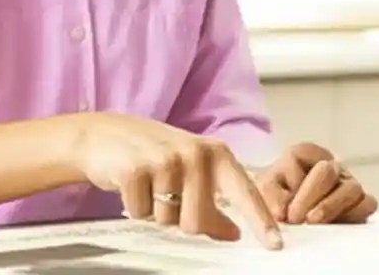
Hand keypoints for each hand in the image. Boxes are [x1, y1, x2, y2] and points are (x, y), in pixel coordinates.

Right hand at [68, 111, 281, 248]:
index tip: (274, 243)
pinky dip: (135, 207)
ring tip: (150, 185)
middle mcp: (196, 154)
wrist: (104, 135)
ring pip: (168, 220)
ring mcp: (166, 160)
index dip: (260, 220)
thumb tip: (234, 232)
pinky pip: (141, 214)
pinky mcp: (135, 170)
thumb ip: (216, 199)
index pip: (244, 192)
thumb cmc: (154, 153)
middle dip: (182, 221)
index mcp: (216, 154)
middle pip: (198, 221)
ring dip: (156, 211)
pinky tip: (132, 183)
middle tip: (169, 197)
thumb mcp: (192, 171)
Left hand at [254, 142, 377, 223]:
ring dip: (331, 207)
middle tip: (296, 218)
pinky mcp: (359, 203)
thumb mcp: (265, 192)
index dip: (294, 181)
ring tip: (312, 222)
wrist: (284, 215)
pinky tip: (334, 227)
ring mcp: (347, 183)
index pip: (302, 155)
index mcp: (305, 154)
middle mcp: (330, 165)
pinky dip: (353, 215)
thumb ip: (271, 196)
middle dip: (310, 195)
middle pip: (328, 171)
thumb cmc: (275, 198)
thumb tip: (282, 213)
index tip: (284, 210)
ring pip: (351, 188)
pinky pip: (367, 204)